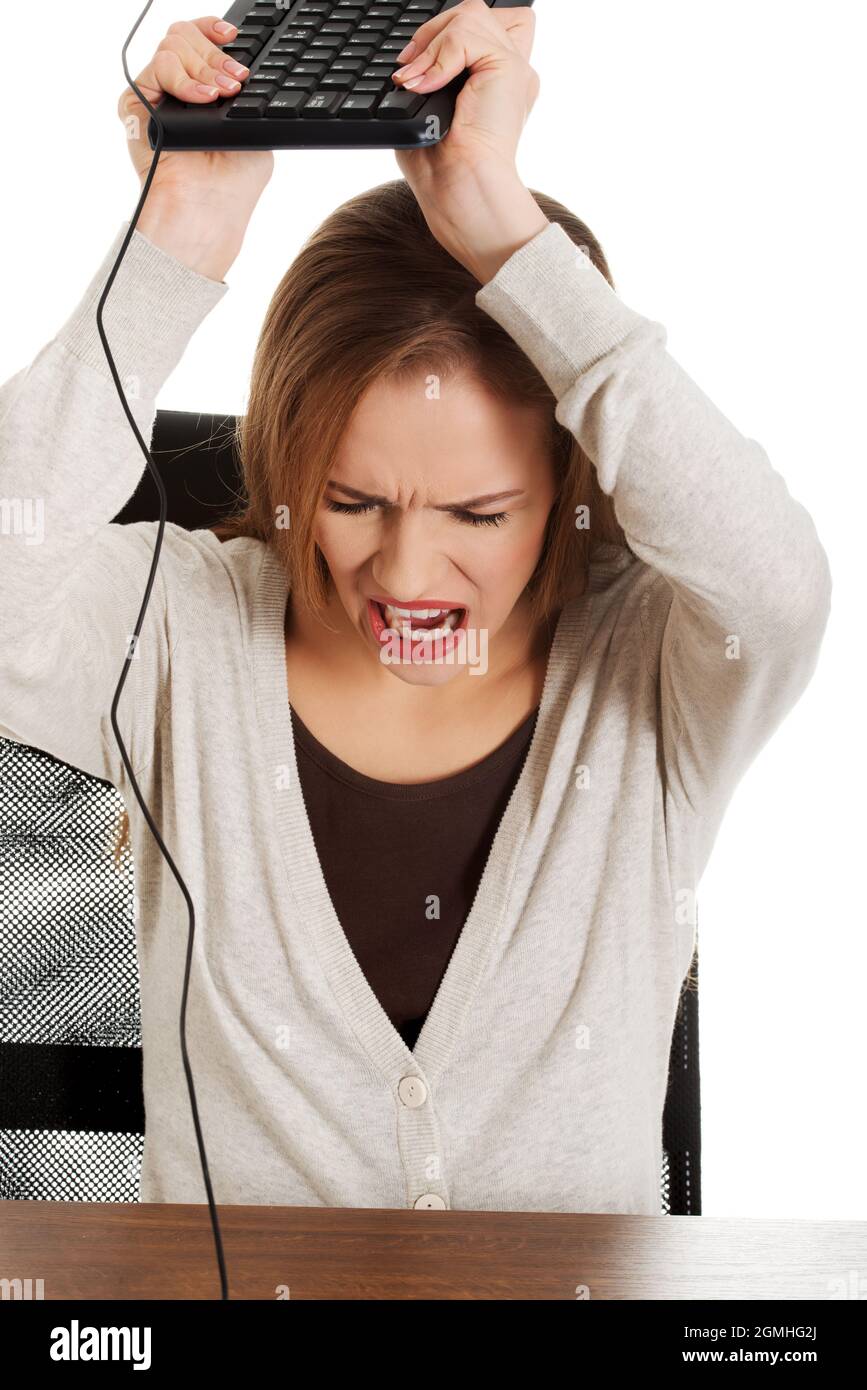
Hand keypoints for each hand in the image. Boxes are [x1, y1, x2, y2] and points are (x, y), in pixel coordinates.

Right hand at [117, 16, 273, 278]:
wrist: (207, 210)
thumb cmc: (232, 185)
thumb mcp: (253, 130)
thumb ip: (244, 95)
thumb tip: (241, 66)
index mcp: (202, 93)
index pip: (199, 42)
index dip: (213, 31)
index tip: (232, 36)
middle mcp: (177, 90)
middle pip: (186, 37)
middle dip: (215, 55)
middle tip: (233, 83)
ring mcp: (157, 96)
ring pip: (172, 46)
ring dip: (203, 68)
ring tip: (219, 97)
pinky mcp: (138, 105)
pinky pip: (158, 68)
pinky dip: (184, 81)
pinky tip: (202, 101)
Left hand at [392, 0, 548, 283]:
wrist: (461, 188)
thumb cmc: (442, 165)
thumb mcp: (428, 108)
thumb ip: (432, 72)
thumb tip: (413, 55)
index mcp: (497, 79)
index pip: (481, 25)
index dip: (448, 32)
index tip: (417, 64)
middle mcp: (511, 69)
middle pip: (474, 12)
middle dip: (433, 33)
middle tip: (409, 68)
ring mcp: (514, 66)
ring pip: (470, 15)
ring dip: (434, 45)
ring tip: (418, 83)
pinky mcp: (509, 67)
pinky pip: (467, 34)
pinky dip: (440, 57)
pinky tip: (429, 87)